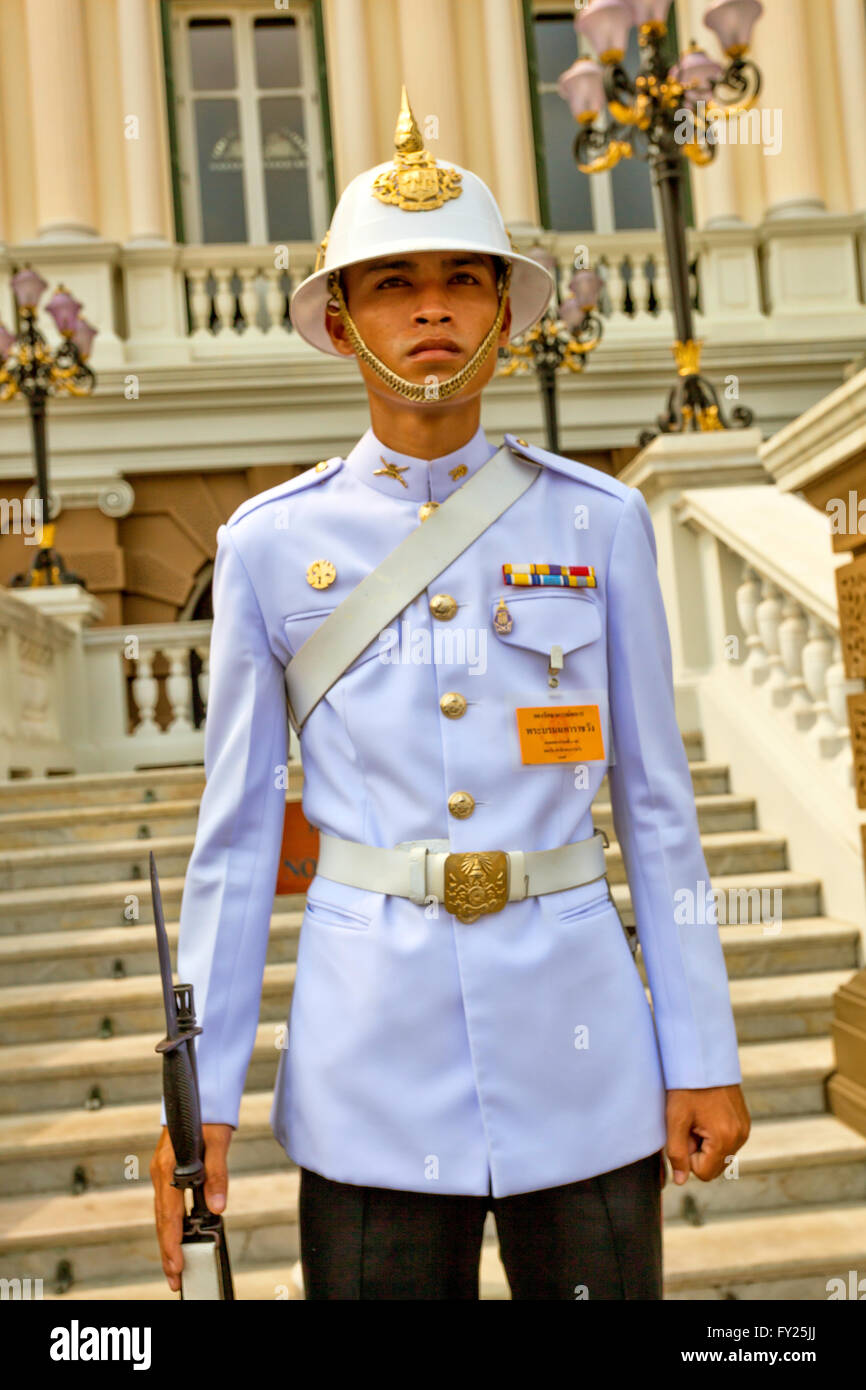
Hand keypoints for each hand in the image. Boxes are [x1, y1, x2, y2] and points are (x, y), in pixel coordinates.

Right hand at [150, 1123, 232, 1291]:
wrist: (197, 1090)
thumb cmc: (207, 1113)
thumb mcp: (217, 1141)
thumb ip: (217, 1174)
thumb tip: (218, 1206)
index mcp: (168, 1168)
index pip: (169, 1215)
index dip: (172, 1244)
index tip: (177, 1266)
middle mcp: (161, 1173)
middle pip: (163, 1221)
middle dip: (168, 1251)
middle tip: (175, 1279)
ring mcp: (162, 1172)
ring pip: (163, 1214)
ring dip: (169, 1240)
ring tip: (175, 1265)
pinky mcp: (167, 1169)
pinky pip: (167, 1203)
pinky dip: (171, 1224)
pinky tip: (177, 1236)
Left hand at [664, 1085, 749, 1185]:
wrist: (703, 1059)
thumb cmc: (687, 1088)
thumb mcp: (676, 1119)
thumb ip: (677, 1153)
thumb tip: (680, 1181)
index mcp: (724, 1139)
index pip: (704, 1173)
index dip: (689, 1158)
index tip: (685, 1133)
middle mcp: (740, 1137)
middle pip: (714, 1167)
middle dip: (699, 1152)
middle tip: (691, 1125)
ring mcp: (745, 1129)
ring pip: (721, 1155)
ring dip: (707, 1144)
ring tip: (698, 1118)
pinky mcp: (745, 1122)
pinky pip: (728, 1142)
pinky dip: (716, 1135)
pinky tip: (707, 1114)